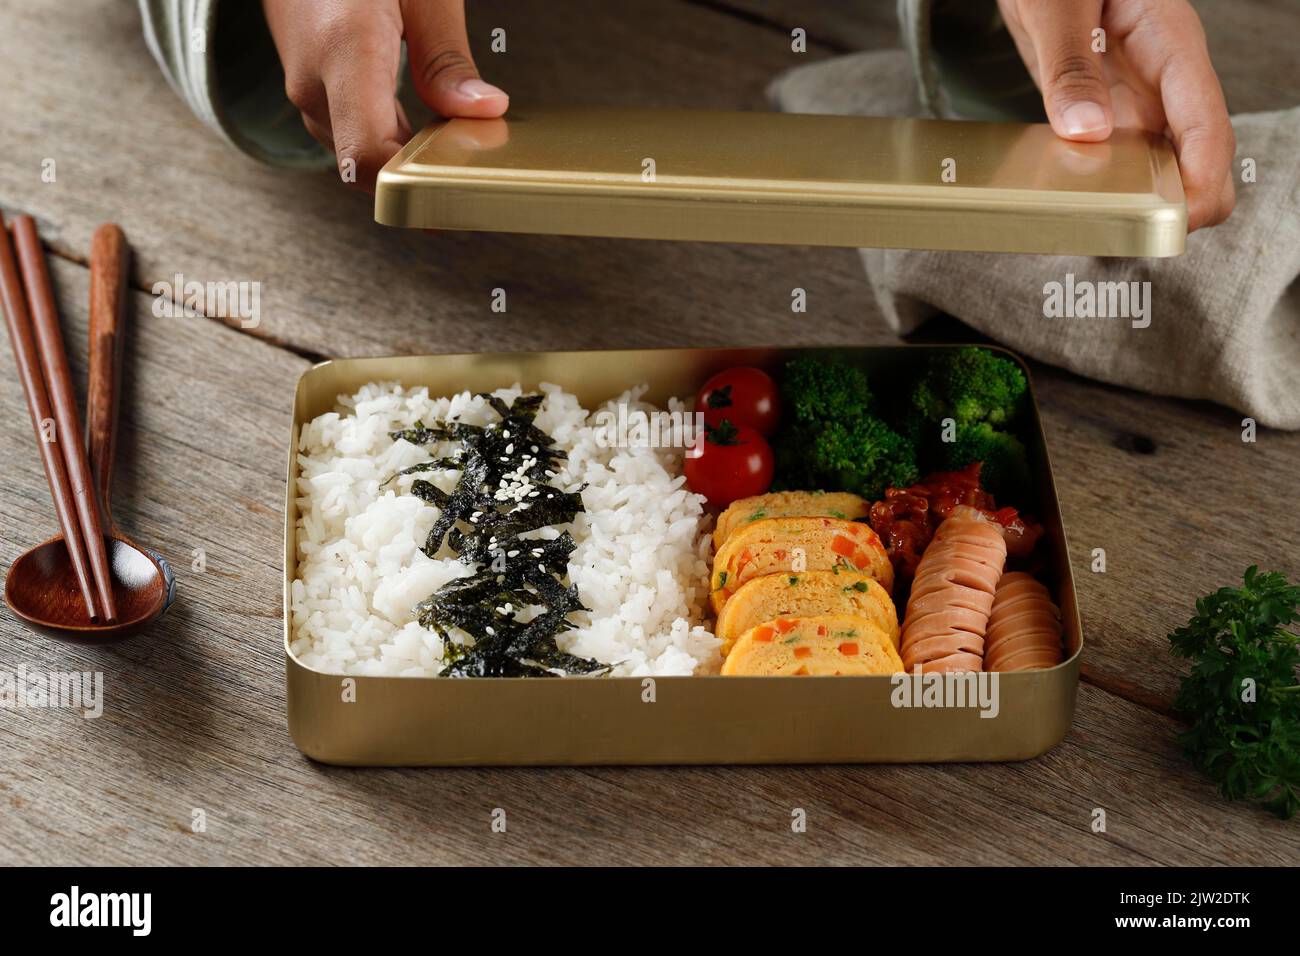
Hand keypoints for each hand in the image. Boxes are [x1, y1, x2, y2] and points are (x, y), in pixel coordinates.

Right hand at [263, 0, 507, 190]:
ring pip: (359, 155)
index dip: (405, 191)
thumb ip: (446, 56)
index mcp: (343, 51)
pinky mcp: (311, 90)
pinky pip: (352, 134)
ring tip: (455, 148)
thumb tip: (483, 111)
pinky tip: (427, 130)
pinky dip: (391, 141)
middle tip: (472, 175)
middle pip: (367, 166)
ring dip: (406, 159)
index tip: (450, 201)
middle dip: (418, 180)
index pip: (365, 156)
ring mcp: (306, 89)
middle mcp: (314, 81)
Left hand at [998, 0, 1234, 230]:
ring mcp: (1128, 89)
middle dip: (1178, 199)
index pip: (1205, 118)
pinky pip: (1110, 152)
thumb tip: (1086, 130)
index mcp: (1168, 38)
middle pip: (1189, 151)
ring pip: (1152, 159)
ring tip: (1107, 235)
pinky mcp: (1095, 101)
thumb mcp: (1058, 3)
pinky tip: (1078, 205)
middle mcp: (1157, 71)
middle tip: (1141, 239)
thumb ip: (1069, 64)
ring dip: (1136, 197)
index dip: (1206, 175)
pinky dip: (1099, 182)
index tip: (1188, 218)